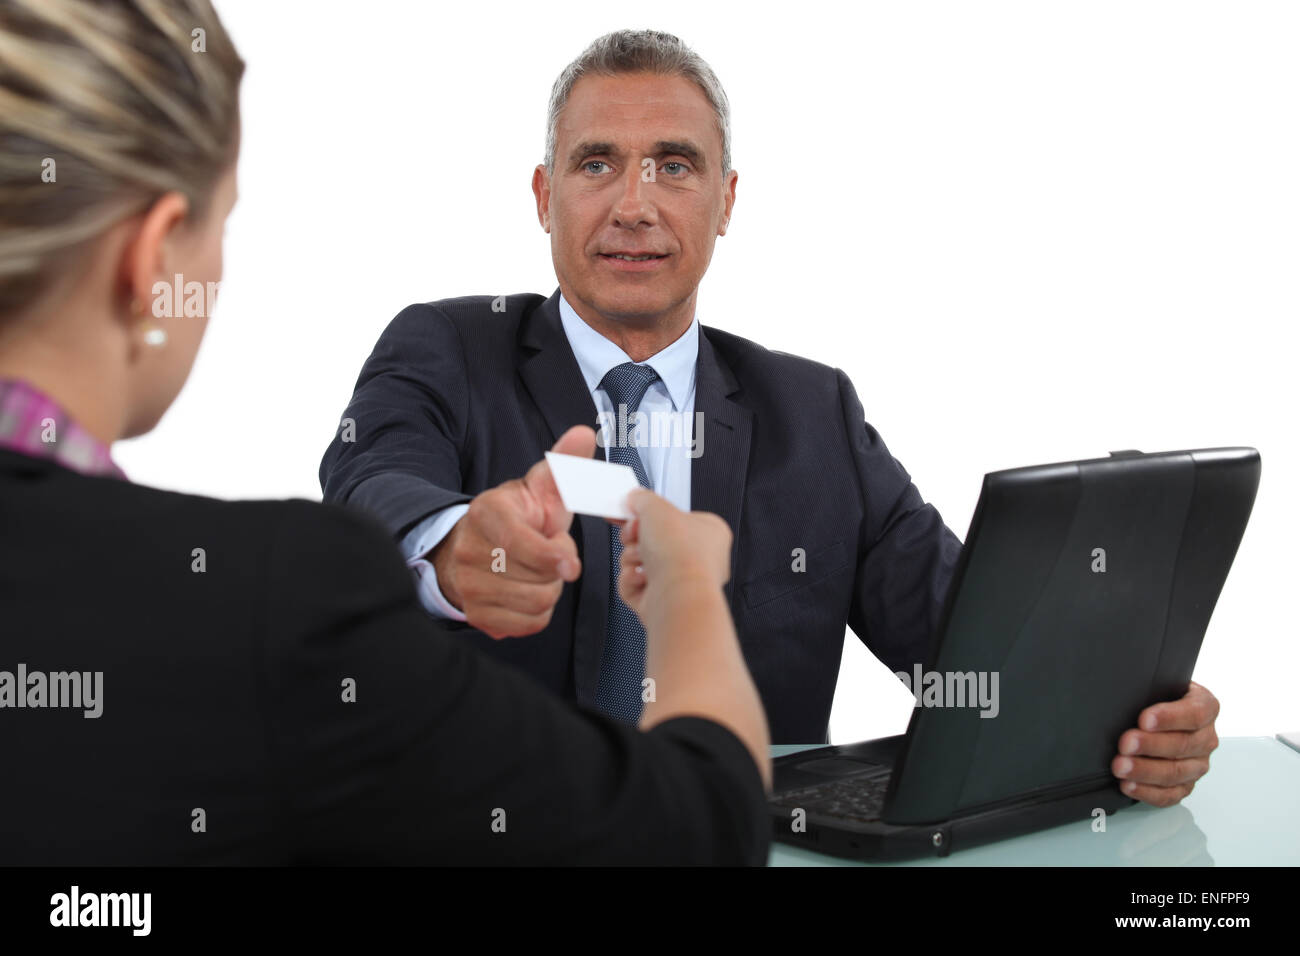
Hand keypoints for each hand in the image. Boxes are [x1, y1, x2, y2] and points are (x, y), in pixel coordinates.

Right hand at [432, 426, 593, 637]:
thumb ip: (564, 464)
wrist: (477, 547)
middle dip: (555, 570)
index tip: (570, 562)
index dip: (552, 555)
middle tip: (549, 556)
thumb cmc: (517, 518)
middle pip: (536, 578)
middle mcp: (471, 549)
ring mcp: (469, 585)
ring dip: (549, 591)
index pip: (520, 542)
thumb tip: (584, 434)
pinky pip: (526, 625)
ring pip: (534, 603)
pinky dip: (538, 613)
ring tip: (539, 573)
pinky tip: (530, 592)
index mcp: (488, 512)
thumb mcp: (540, 488)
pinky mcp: (476, 615)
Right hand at [614, 488, 731, 616]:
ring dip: (631, 559)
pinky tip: (639, 577)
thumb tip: (636, 498)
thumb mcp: (657, 506)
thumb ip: (643, 498)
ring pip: (641, 564)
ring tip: (639, 559)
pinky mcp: (663, 603)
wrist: (677, 595)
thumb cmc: (682, 554)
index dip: (648, 514)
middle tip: (635, 535)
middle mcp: (699, 560)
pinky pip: (635, 586)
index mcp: (710, 533)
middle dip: (636, 538)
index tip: (630, 512)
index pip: (674, 519)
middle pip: (653, 541)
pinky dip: (631, 581)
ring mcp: (681, 583)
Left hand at [1111, 681, 1219, 806]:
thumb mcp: (1161, 682)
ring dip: (1145, 771)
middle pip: (1184, 745)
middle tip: (1125, 743)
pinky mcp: (1185, 785)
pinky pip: (1170, 794)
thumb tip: (1124, 682)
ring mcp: (1197, 764)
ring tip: (1120, 766)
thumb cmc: (1158, 695)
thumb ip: (1150, 682)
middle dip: (1151, 745)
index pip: (1195, 714)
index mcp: (1206, 707)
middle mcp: (1206, 737)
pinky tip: (1128, 785)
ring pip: (1176, 772)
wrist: (1161, 712)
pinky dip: (1147, 792)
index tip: (1144, 719)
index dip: (1170, 718)